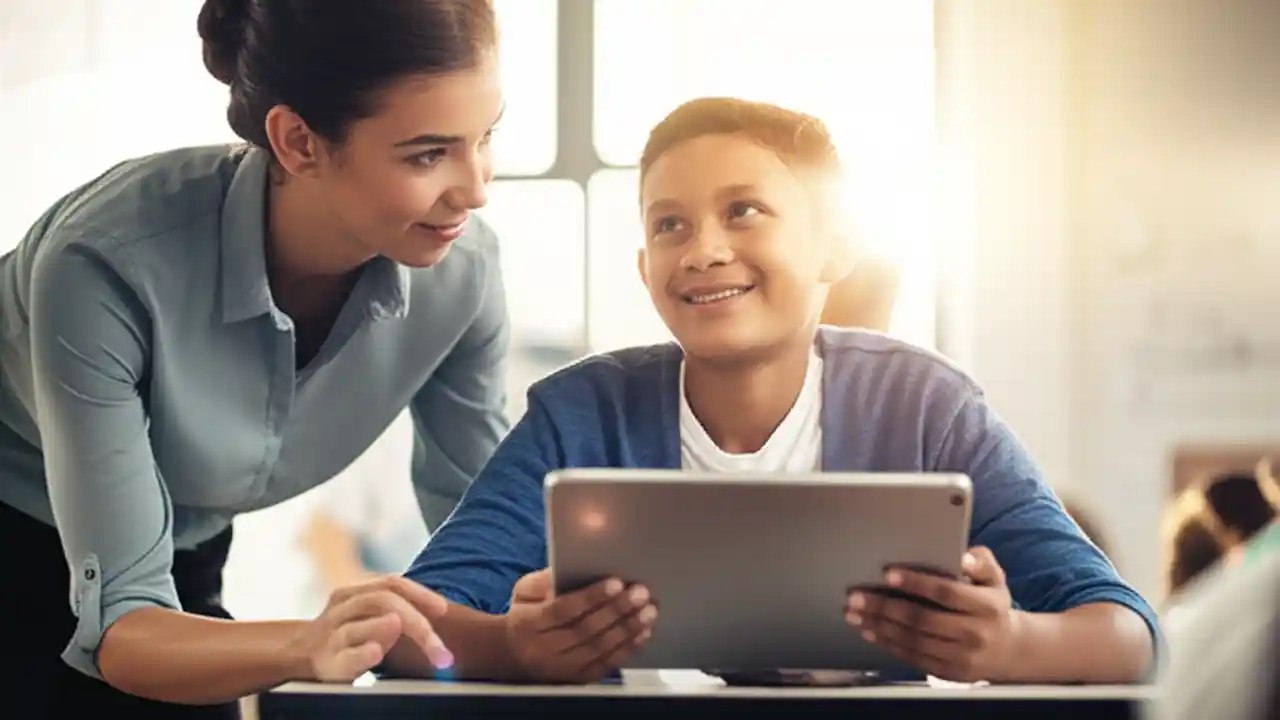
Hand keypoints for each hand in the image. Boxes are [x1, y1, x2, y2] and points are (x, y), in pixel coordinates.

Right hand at [294, 575, 452, 681]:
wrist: (300, 654)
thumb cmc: (348, 634)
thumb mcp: (370, 614)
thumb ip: (399, 609)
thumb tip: (440, 610)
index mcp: (356, 593)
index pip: (391, 583)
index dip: (420, 594)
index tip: (443, 610)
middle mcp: (342, 608)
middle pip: (380, 601)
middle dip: (416, 622)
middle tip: (439, 648)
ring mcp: (330, 634)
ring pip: (356, 625)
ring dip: (385, 628)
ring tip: (410, 631)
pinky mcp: (327, 661)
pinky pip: (344, 655)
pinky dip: (362, 653)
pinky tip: (376, 652)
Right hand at [503, 569, 656, 682]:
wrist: (510, 655)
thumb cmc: (523, 616)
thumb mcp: (523, 592)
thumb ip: (545, 580)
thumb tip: (573, 569)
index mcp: (528, 625)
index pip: (562, 611)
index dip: (591, 597)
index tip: (616, 582)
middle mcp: (544, 651)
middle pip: (585, 632)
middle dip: (617, 611)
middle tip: (640, 593)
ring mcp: (561, 670)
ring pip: (599, 650)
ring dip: (628, 629)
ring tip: (648, 611)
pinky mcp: (577, 680)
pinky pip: (606, 666)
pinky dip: (628, 649)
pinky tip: (643, 632)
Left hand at [846, 547, 1018, 682]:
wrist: (1009, 649)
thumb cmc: (991, 605)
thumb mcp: (994, 578)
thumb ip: (981, 560)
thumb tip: (963, 557)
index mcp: (987, 606)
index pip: (946, 592)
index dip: (916, 583)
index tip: (887, 574)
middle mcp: (975, 633)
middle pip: (922, 620)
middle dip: (884, 607)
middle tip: (856, 597)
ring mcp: (962, 657)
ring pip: (913, 641)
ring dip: (879, 627)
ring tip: (855, 614)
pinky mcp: (950, 673)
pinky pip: (914, 658)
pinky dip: (889, 644)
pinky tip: (871, 632)